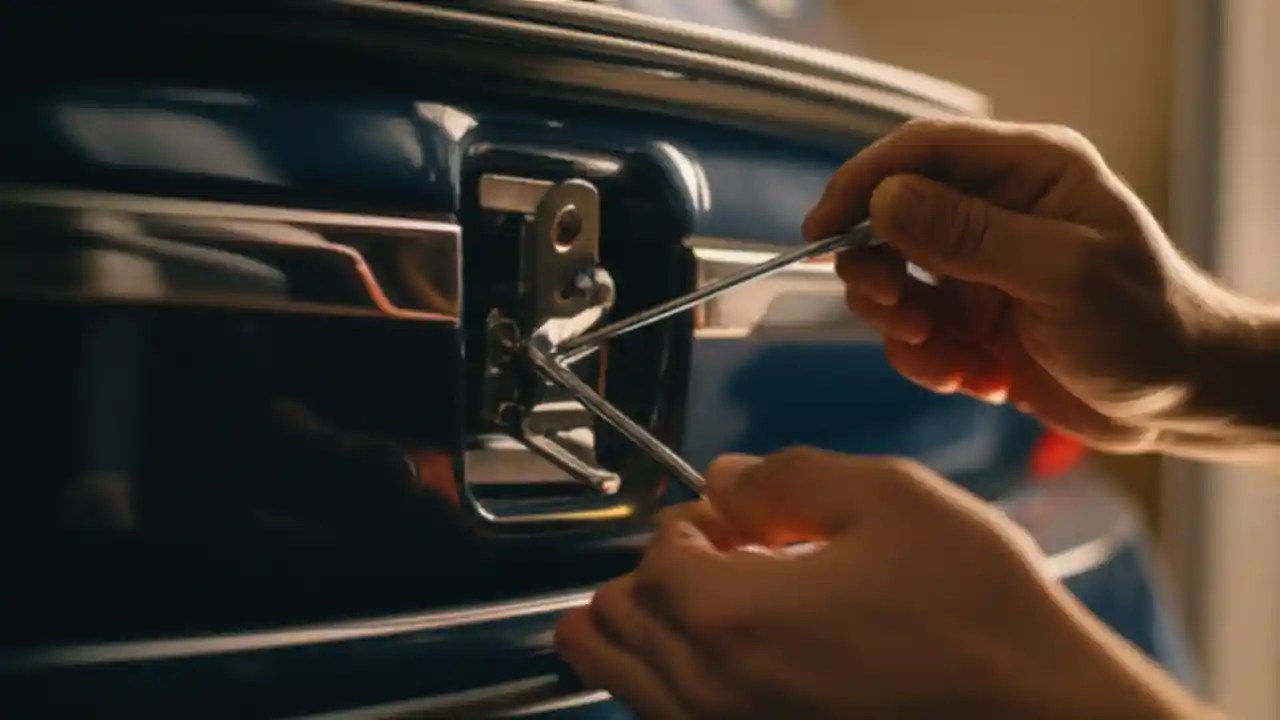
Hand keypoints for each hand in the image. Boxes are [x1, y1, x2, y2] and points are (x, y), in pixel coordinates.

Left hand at [555, 448, 1210, 718]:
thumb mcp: (888, 499)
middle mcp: (713, 693)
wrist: (1044, 715)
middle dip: (659, 571)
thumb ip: (785, 475)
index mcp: (734, 617)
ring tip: (700, 601)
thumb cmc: (980, 616)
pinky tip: (716, 658)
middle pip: (618, 618)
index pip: (654, 555)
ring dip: (643, 627)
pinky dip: (663, 681)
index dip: (693, 522)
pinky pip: (664, 719)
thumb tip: (723, 479)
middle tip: (724, 558)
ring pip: (623, 679)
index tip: (737, 520)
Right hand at [806, 118, 1279, 455]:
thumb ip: (971, 236)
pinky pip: (913, 333)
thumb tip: (885, 200)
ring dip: (901, 323)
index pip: (922, 151)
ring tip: (945, 353)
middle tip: (894, 305)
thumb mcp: (1062, 275)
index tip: (822, 228)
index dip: (863, 182)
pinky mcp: (971, 319)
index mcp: (1028, 172)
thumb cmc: (1147, 325)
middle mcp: (995, 211)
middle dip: (877, 268)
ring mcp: (979, 267)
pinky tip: (973, 378)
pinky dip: (927, 361)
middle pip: (890, 217)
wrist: (1179, 400)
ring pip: (892, 279)